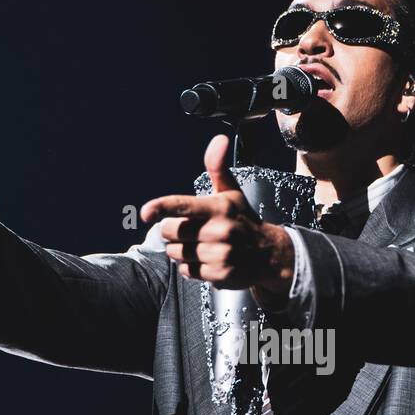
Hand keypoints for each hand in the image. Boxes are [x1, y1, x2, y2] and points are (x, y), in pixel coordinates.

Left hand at [140, 134, 293, 294]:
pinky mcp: (220, 274)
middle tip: (192, 231)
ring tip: (201, 247)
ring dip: (182, 251)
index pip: (183, 206)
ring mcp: (220, 254)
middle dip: (174, 232)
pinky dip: (191, 268)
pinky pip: (187, 271)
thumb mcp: (231, 193)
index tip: (146, 213)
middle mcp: (220, 231)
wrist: (268, 253)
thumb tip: (219, 140)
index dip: (162, 207)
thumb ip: (218, 167)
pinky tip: (207, 260)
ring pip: (176, 253)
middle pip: (170, 232)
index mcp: (218, 208)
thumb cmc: (243, 220)